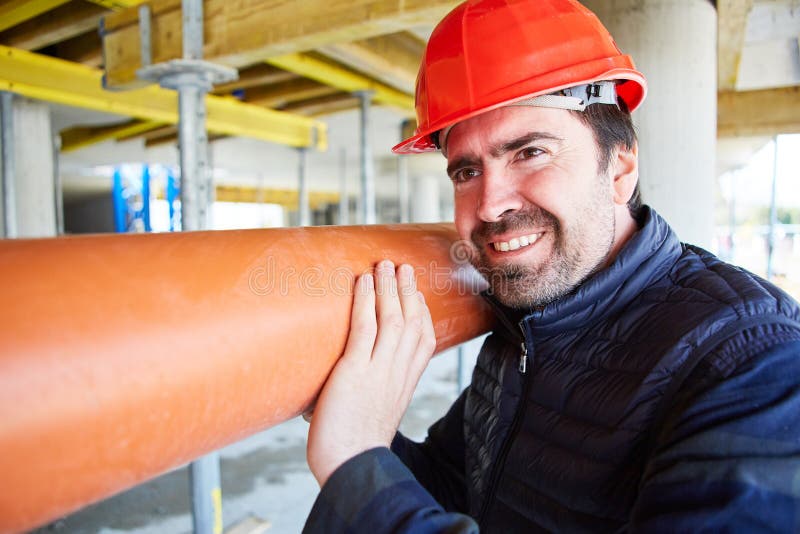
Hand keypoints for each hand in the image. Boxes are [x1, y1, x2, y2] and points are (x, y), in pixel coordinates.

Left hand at [306, 260, 435, 486]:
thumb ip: (371, 395)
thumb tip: (346, 385)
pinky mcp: (355, 372)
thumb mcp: (375, 415)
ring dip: (388, 287)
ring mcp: (378, 371)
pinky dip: (365, 301)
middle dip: (407, 291)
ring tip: (384, 264)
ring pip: (391, 319)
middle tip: (403, 266)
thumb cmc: (356, 449)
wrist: (353, 468)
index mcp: (405, 384)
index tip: (416, 295)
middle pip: (411, 322)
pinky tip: (363, 282)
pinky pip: (365, 329)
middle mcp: (397, 373)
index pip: (423, 341)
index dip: (421, 313)